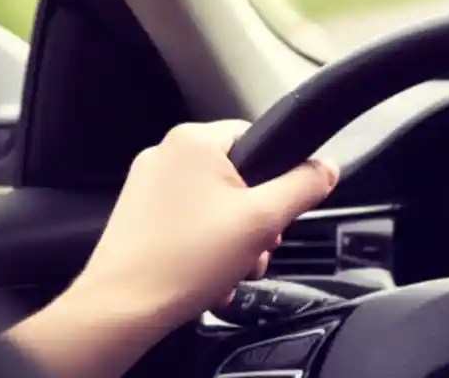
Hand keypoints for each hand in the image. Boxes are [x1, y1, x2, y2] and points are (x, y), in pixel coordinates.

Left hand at [6, 121, 338, 377]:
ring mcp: (146, 185)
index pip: (259, 138)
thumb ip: (304, 187)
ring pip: (216, 202)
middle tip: (257, 246)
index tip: (277, 211)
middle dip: (257, 217)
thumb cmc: (186, 260)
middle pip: (239, 175)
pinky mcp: (137, 215)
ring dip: (236, 236)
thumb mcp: (264, 220)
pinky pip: (189, 220)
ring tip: (232, 266)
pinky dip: (207, 244)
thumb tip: (326, 167)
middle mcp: (165, 154)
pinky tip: (210, 272)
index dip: (278, 176)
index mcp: (194, 140)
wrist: (121, 310)